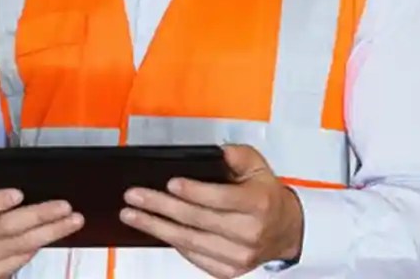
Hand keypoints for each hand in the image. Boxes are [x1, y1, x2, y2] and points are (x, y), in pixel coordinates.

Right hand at [0, 183, 84, 277]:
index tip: (19, 193)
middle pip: (2, 227)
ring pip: (16, 246)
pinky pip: (18, 260)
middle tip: (64, 206)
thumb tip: (27, 177)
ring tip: (72, 219)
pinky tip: (53, 234)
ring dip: (48, 232)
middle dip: (37, 215)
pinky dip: (37, 246)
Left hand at [119, 145, 304, 278]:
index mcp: (259, 204)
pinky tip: (155, 230)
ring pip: (190, 241)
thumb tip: (216, 152)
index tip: (170, 183)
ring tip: (133, 215)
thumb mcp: (257, 166)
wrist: (286, 230)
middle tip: (136, 196)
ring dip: (156, 227)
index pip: (221, 198)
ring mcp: (240, 255)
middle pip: (198, 220)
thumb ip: (236, 154)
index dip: (194, 191)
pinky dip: (172, 242)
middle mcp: (251, 232)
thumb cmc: (266, 197)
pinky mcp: (228, 270)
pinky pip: (193, 256)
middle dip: (161, 206)